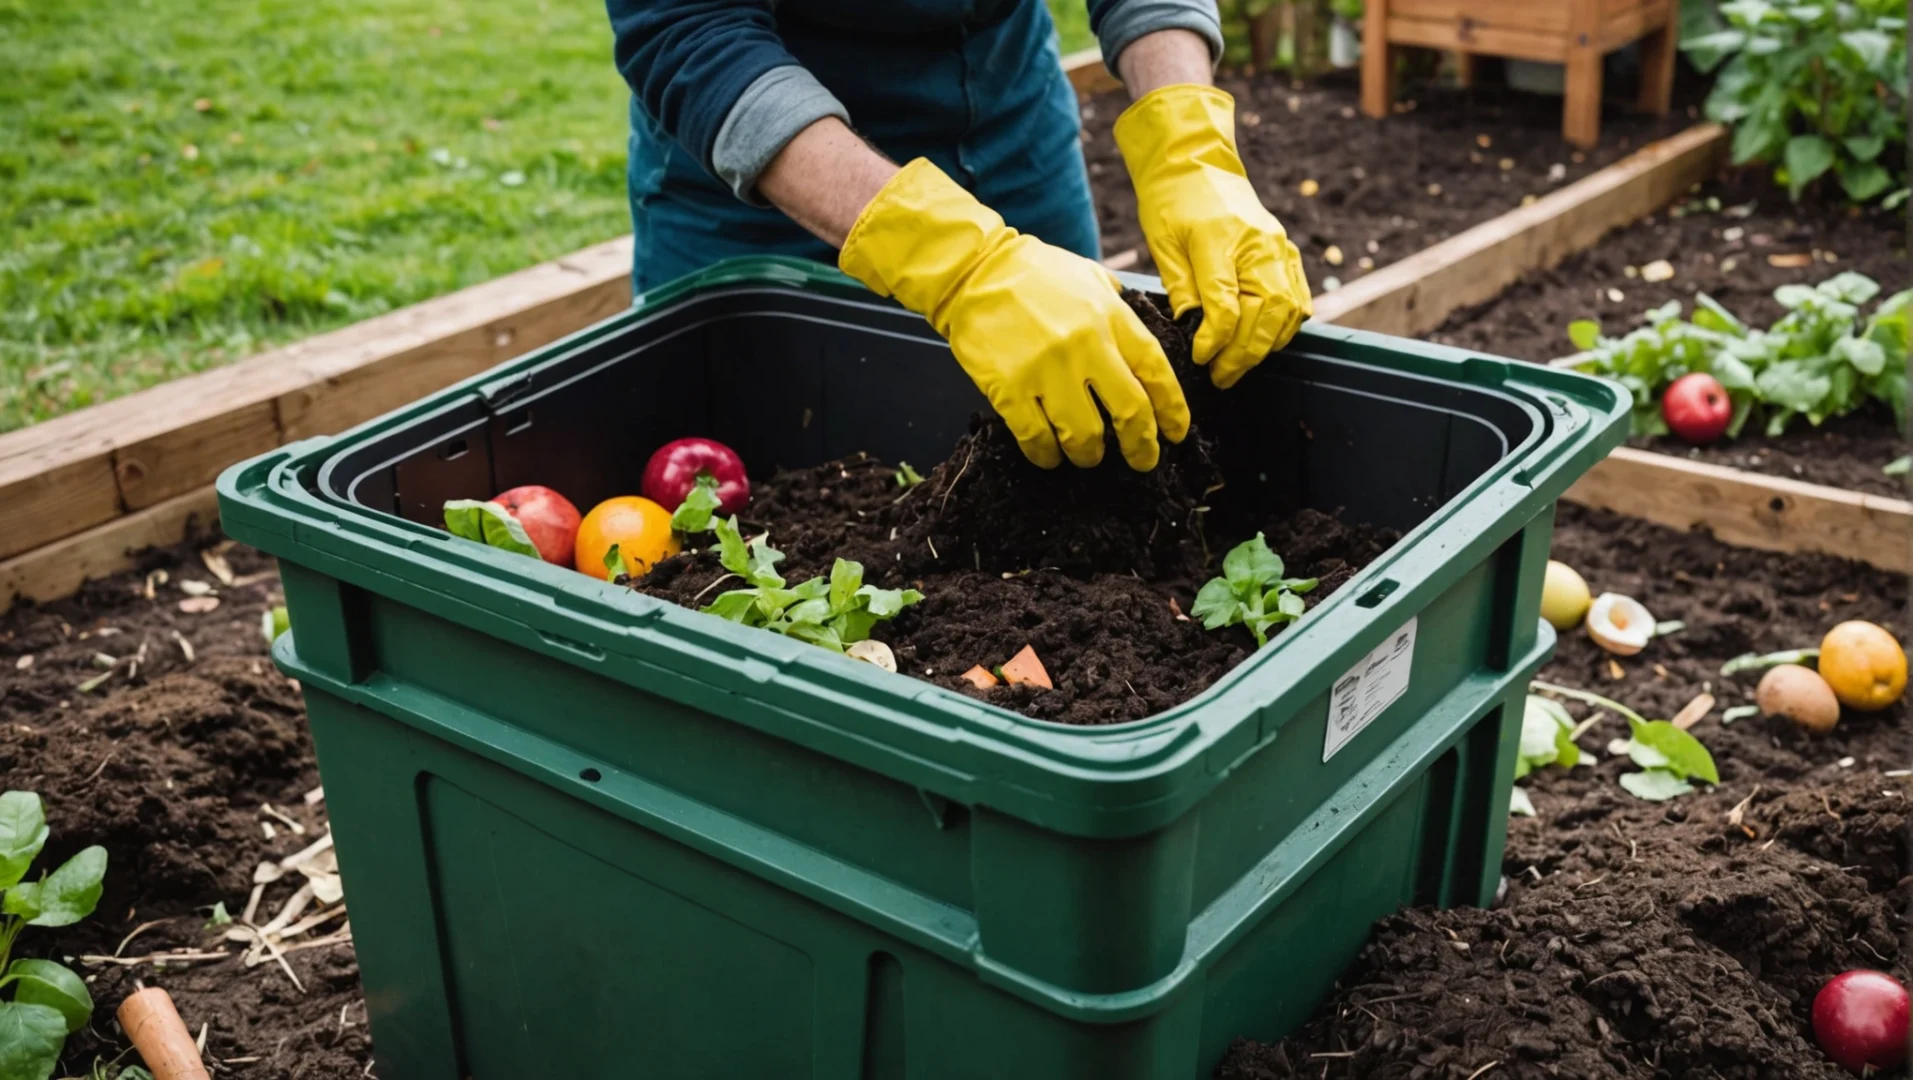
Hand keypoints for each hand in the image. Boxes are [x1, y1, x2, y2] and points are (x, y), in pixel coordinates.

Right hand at [838, 159, 1189, 470]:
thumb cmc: (1030, 273)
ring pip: (1085, 436)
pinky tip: (1048, 455)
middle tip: (1142, 461)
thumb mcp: (1087, 276)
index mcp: (1111, 317)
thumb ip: (1116, 306)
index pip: (1156, 371)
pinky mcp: (1011, 388)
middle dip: (1141, 446)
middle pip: (1130, 412)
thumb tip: (1133, 337)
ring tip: (1086, 456)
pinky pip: (1037, 438)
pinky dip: (1047, 455)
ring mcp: (1048, 369)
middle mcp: (1086, 345)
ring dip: (1089, 455)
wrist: (972, 270)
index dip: (1172, 409)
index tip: (1176, 432)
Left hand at [1115, 84, 1310, 388]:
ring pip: (1288, 311)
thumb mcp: (1163, 244)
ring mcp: (1280, 248)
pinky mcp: (1288, 253)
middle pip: (1265, 313)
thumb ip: (1181, 288)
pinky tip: (1263, 342)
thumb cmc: (1173, 202)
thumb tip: (1194, 329)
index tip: (1200, 357)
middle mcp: (1259, 244)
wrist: (1197, 162)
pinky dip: (1285, 327)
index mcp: (1221, 239)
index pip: (1227, 305)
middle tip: (1221, 375)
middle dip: (1244, 353)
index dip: (1215, 340)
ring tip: (1237, 365)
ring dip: (1265, 346)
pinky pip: (1299, 299)